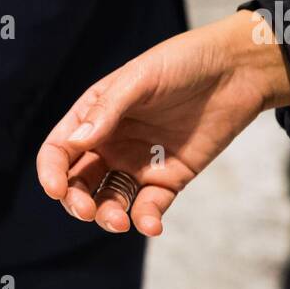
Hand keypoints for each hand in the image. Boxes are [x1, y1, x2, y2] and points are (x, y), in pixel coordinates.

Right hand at [36, 11, 289, 236]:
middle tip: (87, 210)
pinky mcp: (168, 179)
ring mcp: (138, 164)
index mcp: (94, 117)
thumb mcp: (140, 78)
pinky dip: (145, 220)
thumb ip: (107, 111)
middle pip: (79, 183)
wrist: (237, 70)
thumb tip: (76, 143)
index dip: (52, 172)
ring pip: (109, 200)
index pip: (59, 151)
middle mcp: (110, 144)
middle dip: (76, 202)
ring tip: (119, 223)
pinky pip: (149, 206)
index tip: (57, 189)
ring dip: (107, 215)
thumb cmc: (183, 63)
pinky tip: (150, 225)